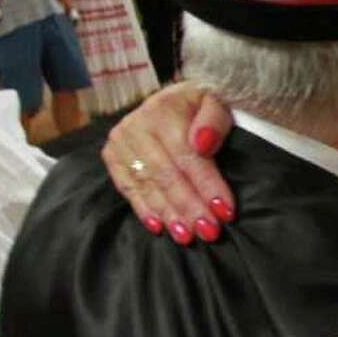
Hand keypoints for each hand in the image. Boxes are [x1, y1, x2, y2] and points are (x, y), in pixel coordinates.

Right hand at [102, 83, 237, 235]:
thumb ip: (214, 120)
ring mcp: (121, 142)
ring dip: (168, 214)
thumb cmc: (198, 105)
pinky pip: (127, 187)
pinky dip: (144, 209)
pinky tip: (158, 227)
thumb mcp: (215, 102)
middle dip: (189, 207)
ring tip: (187, 236)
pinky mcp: (112, 156)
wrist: (169, 100)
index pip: (187, 156)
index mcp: (163, 110)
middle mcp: (136, 126)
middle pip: (166, 175)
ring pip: (147, 185)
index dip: (207, 185)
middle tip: (209, 232)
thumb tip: (203, 143)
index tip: (225, 211)